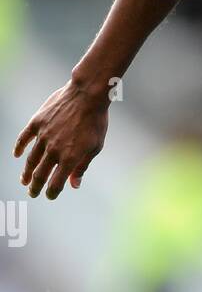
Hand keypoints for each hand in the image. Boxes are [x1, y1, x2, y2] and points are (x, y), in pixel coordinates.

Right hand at [14, 77, 109, 198]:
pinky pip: (24, 138)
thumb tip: (74, 185)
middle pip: (40, 174)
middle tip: (32, 193)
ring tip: (24, 180)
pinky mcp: (37, 122)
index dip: (52, 192)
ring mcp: (43, 136)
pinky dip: (19, 148)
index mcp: (70, 158)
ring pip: (31, 159)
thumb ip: (82, 167)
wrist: (87, 96)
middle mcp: (54, 150)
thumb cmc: (95, 122)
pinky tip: (17, 155)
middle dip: (36, 187)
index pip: (56, 183)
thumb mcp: (94, 148)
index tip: (50, 196)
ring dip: (26, 172)